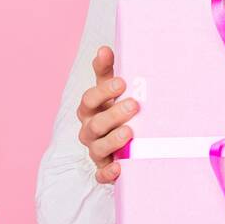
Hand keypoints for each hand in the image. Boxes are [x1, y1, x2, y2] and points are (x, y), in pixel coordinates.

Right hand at [77, 45, 138, 183]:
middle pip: (95, 123)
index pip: (90, 99)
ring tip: (130, 133)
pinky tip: (119, 167)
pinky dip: (108, 173)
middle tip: (134, 105)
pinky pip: (101, 175)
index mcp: (91, 109)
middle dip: (113, 113)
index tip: (122, 82)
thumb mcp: (113, 90)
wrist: (125, 142)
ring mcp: (96, 151)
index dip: (104, 91)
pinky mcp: (104, 170)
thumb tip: (104, 48)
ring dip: (112, 140)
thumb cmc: (117, 109)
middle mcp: (89, 130)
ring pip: (97, 148)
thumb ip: (107, 70)